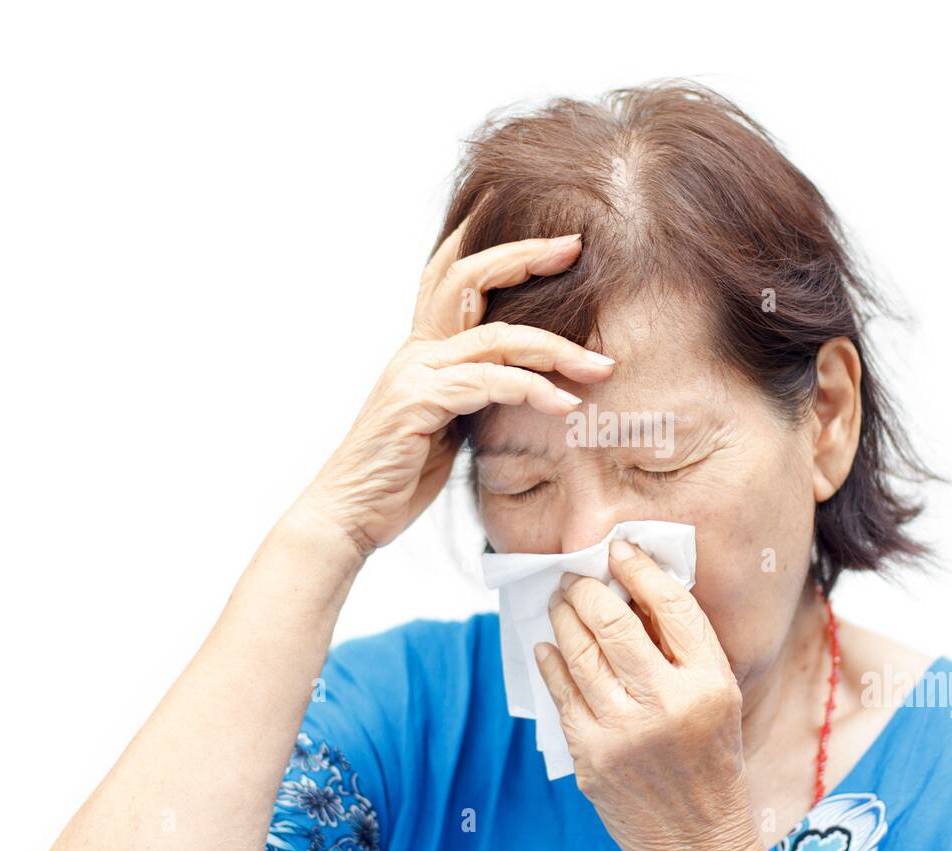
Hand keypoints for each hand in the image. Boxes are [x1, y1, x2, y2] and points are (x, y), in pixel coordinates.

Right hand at [292, 218, 614, 554]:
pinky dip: (531, 390)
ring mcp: (415, 374)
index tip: (546, 234)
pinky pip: (487, 384)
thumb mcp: (445, 423)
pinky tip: (565, 406)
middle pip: (468, 278)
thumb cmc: (398, 475)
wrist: (349, 515)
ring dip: (556, 349)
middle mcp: (416, 351)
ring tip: (602, 366)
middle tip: (574, 246)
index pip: (452, 276)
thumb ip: (474, 394)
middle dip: (524, 256)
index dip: (494, 245)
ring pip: (495, 337)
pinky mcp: (419, 404)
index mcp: (422, 350)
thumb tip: (520, 384)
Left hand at [535, 538, 775, 850]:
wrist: (697, 839)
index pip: (671, 606)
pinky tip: (548, 645)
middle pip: (614, 623)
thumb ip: (683, 647)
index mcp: (710, 683)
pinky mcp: (591, 755)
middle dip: (588, 590)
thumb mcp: (718, 697)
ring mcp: (624, 732)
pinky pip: (561, 693)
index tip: (618, 550)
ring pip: (579, 652)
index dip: (640, 569)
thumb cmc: (709, 757)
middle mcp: (668, 704)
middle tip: (576, 577)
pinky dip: (551, 661)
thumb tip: (632, 589)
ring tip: (560, 602)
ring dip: (564, 617)